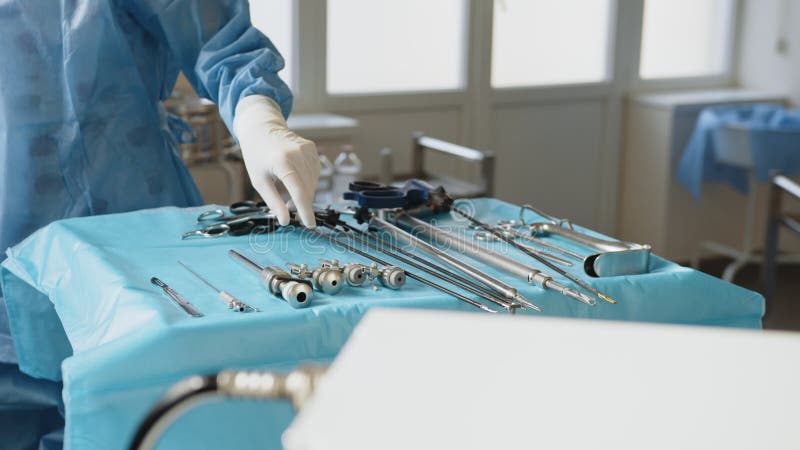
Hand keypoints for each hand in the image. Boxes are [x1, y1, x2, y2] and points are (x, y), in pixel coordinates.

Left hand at [233, 95, 319, 226]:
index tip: (309, 224)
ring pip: (314, 182)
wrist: (261, 129)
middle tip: (289, 209)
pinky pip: (315, 172)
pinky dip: (308, 181)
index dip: (305, 211)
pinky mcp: (312, 148)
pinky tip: (295, 179)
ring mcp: (307, 149)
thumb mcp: (259, 181)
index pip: (300, 192)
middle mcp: (298, 154)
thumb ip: (273, 202)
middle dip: (302, 203)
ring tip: (289, 193)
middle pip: (308, 189)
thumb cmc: (257, 156)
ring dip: (305, 193)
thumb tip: (285, 221)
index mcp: (282, 162)